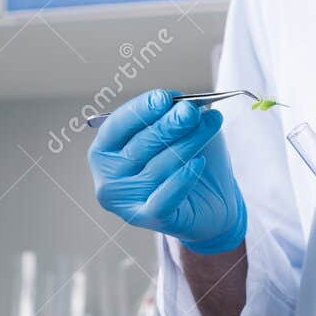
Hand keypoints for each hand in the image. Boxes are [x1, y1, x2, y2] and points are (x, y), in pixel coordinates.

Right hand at [88, 89, 246, 254]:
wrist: (210, 203)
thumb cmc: (187, 162)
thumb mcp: (181, 132)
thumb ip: (176, 117)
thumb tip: (184, 104)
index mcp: (105, 151)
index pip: (118, 126)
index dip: (141, 110)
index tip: (166, 97)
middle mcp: (108, 177)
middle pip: (139, 146)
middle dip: (167, 125)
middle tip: (191, 110)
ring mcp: (125, 202)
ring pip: (157, 168)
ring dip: (186, 143)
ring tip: (210, 124)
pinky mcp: (147, 219)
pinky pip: (164, 198)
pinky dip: (182, 179)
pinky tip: (199, 162)